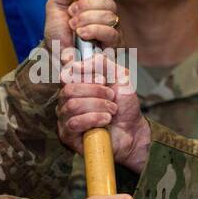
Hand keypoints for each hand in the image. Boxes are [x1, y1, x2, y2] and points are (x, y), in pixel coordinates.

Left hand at [43, 0, 120, 51]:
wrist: (55, 54)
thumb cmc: (57, 32)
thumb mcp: (55, 5)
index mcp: (97, 4)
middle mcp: (107, 16)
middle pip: (108, 2)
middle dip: (85, 7)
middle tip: (72, 16)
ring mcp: (113, 31)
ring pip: (109, 16)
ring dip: (87, 20)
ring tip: (75, 28)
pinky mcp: (114, 46)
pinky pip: (111, 32)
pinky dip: (94, 30)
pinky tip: (82, 35)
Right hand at [58, 54, 150, 172]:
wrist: (132, 129)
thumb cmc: (124, 105)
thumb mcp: (119, 75)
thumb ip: (100, 63)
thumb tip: (75, 66)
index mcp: (75, 84)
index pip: (65, 74)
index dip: (85, 75)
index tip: (104, 79)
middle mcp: (66, 100)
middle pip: (68, 90)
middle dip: (96, 92)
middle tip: (111, 97)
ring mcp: (65, 117)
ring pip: (72, 106)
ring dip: (98, 106)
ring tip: (111, 111)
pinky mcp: (67, 135)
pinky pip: (74, 123)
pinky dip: (94, 119)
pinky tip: (105, 121)